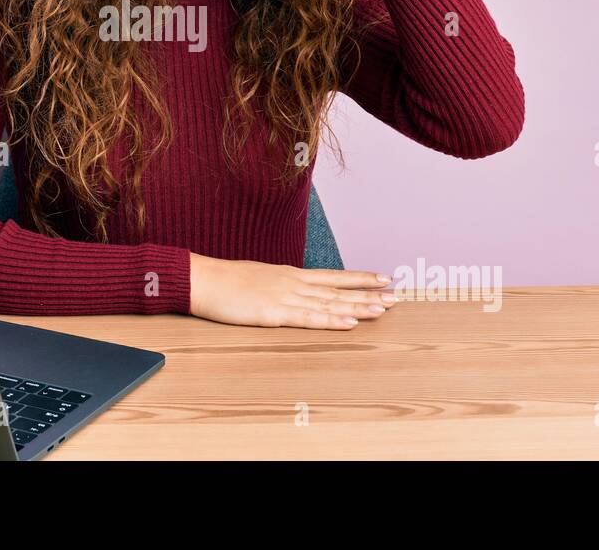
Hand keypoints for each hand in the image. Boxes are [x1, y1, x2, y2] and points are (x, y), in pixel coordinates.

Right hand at [189, 252, 397, 328]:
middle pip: (338, 290)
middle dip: (368, 293)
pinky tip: (349, 323)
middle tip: (396, 296)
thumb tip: (291, 291)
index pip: (333, 277)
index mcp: (290, 275)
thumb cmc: (225, 282)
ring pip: (329, 304)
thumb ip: (278, 286)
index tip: (383, 278)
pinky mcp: (273, 313)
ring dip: (357, 307)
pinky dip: (331, 321)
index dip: (359, 278)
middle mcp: (293, 284)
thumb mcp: (258, 279)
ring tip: (382, 309)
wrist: (202, 280)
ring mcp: (285, 298)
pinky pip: (307, 319)